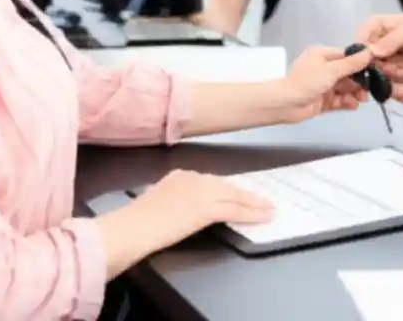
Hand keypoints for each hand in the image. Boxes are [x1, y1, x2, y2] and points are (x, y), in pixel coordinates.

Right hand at [132, 169, 273, 251]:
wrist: (132, 227)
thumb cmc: (136, 222)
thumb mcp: (155, 202)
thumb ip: (170, 201)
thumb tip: (178, 210)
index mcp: (179, 175)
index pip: (211, 182)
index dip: (228, 189)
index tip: (241, 194)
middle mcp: (193, 178)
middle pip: (226, 186)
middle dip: (245, 194)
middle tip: (262, 200)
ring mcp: (201, 191)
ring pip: (235, 196)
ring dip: (255, 203)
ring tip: (269, 208)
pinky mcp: (206, 207)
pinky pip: (235, 210)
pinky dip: (253, 213)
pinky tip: (265, 216)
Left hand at [273, 45, 392, 123]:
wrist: (286, 104)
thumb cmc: (306, 82)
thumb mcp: (331, 70)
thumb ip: (352, 63)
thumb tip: (369, 52)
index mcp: (323, 55)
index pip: (347, 56)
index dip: (361, 63)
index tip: (375, 70)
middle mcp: (324, 68)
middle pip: (348, 74)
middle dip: (359, 82)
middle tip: (367, 90)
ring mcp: (324, 85)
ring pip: (345, 88)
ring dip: (354, 93)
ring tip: (360, 100)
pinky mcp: (324, 100)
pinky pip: (340, 100)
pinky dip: (347, 102)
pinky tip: (353, 106)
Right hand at [357, 13, 402, 83]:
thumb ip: (391, 41)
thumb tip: (372, 52)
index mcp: (376, 27)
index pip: (361, 37)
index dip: (360, 49)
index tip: (366, 59)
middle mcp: (375, 46)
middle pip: (363, 60)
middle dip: (369, 71)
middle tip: (382, 77)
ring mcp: (383, 63)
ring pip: (373, 76)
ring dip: (382, 83)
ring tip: (400, 85)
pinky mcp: (392, 77)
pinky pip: (386, 86)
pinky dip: (393, 91)